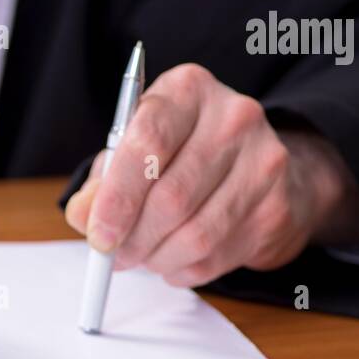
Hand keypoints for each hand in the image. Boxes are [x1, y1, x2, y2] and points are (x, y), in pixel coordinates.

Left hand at [65, 63, 358, 286]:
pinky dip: (182, 268)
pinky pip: (216, 256)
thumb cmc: (181, 152)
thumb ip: (103, 180)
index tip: (98, 234)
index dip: (118, 197)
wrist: (257, 164)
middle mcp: (233, 118)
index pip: (148, 142)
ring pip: (196, 235)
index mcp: (188, 90)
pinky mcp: (276, 208)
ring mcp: (263, 162)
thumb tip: (83, 216)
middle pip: (172, 197)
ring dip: (156, 258)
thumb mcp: (134, 149)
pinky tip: (172, 257)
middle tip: (113, 255)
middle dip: (133, 239)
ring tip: (141, 257)